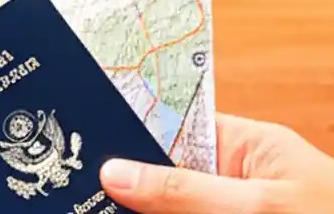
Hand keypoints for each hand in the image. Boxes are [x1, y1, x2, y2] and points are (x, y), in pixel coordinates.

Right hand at [100, 113, 333, 212]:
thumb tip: (115, 172)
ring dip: (135, 208)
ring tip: (86, 207)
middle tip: (75, 191)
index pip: (175, 128)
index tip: (81, 141)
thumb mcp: (259, 208)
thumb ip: (185, 192)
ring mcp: (238, 211)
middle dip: (125, 186)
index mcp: (252, 148)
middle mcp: (241, 183)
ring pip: (171, 209)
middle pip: (166, 179)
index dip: (129, 134)